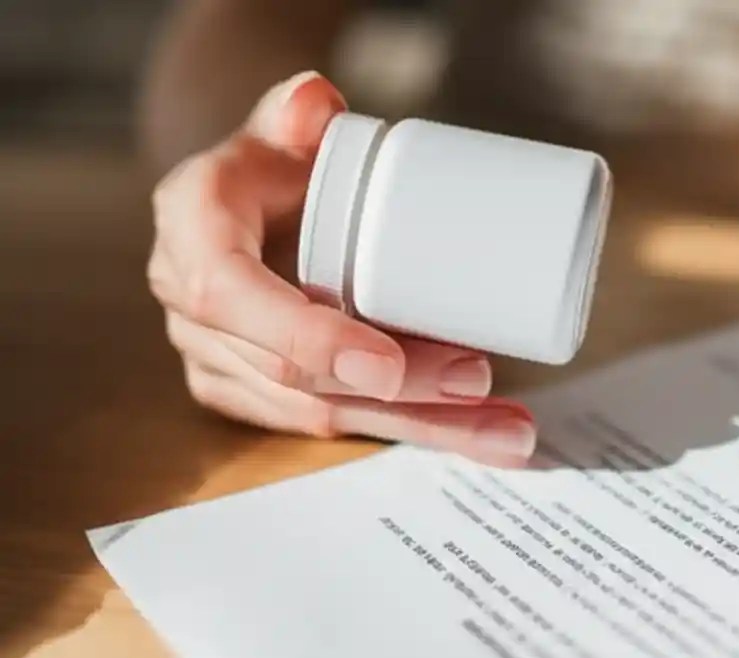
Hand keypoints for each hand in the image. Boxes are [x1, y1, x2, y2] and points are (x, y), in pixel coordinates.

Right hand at [147, 71, 536, 466]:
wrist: (256, 203)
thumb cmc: (278, 163)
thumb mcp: (281, 127)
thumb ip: (293, 110)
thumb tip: (315, 100)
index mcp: (192, 232)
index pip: (233, 298)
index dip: (308, 336)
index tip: (386, 363)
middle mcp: (194, 310)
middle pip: (294, 374)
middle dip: (395, 389)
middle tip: (479, 378)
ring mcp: (221, 361)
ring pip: (321, 414)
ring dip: (418, 426)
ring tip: (504, 428)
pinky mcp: (257, 396)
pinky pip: (331, 428)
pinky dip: (406, 432)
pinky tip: (475, 436)